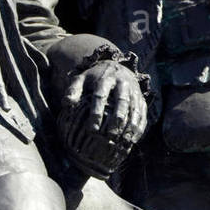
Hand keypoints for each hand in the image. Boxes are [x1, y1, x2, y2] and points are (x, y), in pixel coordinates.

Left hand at [58, 61, 147, 175]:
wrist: (115, 68)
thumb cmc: (94, 79)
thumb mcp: (81, 80)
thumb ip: (73, 91)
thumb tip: (66, 104)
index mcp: (105, 78)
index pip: (101, 96)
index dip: (96, 113)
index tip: (92, 129)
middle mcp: (122, 83)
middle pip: (122, 101)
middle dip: (117, 120)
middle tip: (110, 137)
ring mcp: (134, 91)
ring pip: (135, 108)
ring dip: (130, 125)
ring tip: (123, 141)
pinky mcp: (141, 98)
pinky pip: (143, 113)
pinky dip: (139, 126)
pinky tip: (133, 140)